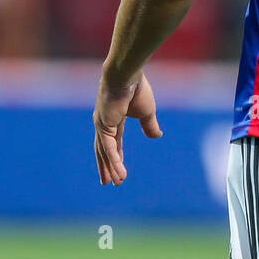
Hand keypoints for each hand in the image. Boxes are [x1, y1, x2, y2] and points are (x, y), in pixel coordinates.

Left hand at [94, 71, 162, 185]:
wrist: (127, 75)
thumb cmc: (136, 88)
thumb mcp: (147, 111)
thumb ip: (149, 125)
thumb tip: (157, 137)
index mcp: (114, 118)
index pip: (114, 142)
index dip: (117, 157)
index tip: (119, 171)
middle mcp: (104, 123)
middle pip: (104, 150)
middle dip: (106, 167)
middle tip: (108, 183)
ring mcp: (102, 125)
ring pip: (106, 153)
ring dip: (111, 169)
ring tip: (115, 184)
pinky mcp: (104, 126)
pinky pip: (109, 149)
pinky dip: (114, 162)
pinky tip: (119, 174)